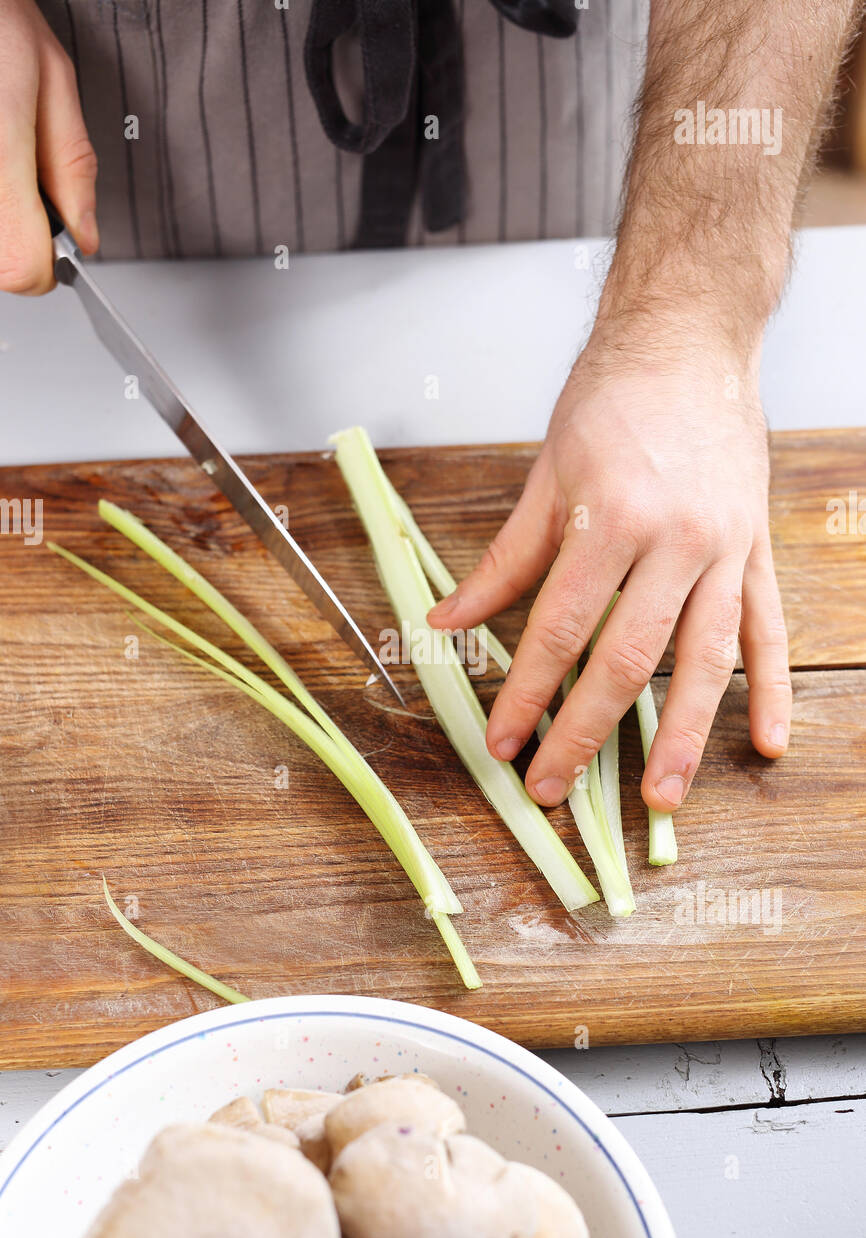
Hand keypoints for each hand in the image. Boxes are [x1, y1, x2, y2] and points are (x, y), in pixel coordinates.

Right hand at [0, 0, 97, 293]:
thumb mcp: (52, 77)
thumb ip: (73, 166)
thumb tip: (85, 236)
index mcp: (1, 154)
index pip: (20, 268)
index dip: (46, 267)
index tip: (57, 244)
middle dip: (19, 239)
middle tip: (25, 186)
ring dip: (2, 218)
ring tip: (7, 160)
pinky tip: (0, 163)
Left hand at [427, 332, 791, 811]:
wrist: (690, 339)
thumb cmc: (613, 399)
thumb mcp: (547, 474)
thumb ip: (506, 560)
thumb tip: (449, 620)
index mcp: (612, 518)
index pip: (560, 628)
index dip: (527, 693)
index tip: (502, 743)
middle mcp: (676, 540)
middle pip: (629, 658)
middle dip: (588, 731)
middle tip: (555, 787)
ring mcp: (725, 547)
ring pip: (705, 659)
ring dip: (682, 735)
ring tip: (661, 797)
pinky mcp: (755, 548)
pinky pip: (766, 629)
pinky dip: (770, 689)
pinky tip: (765, 743)